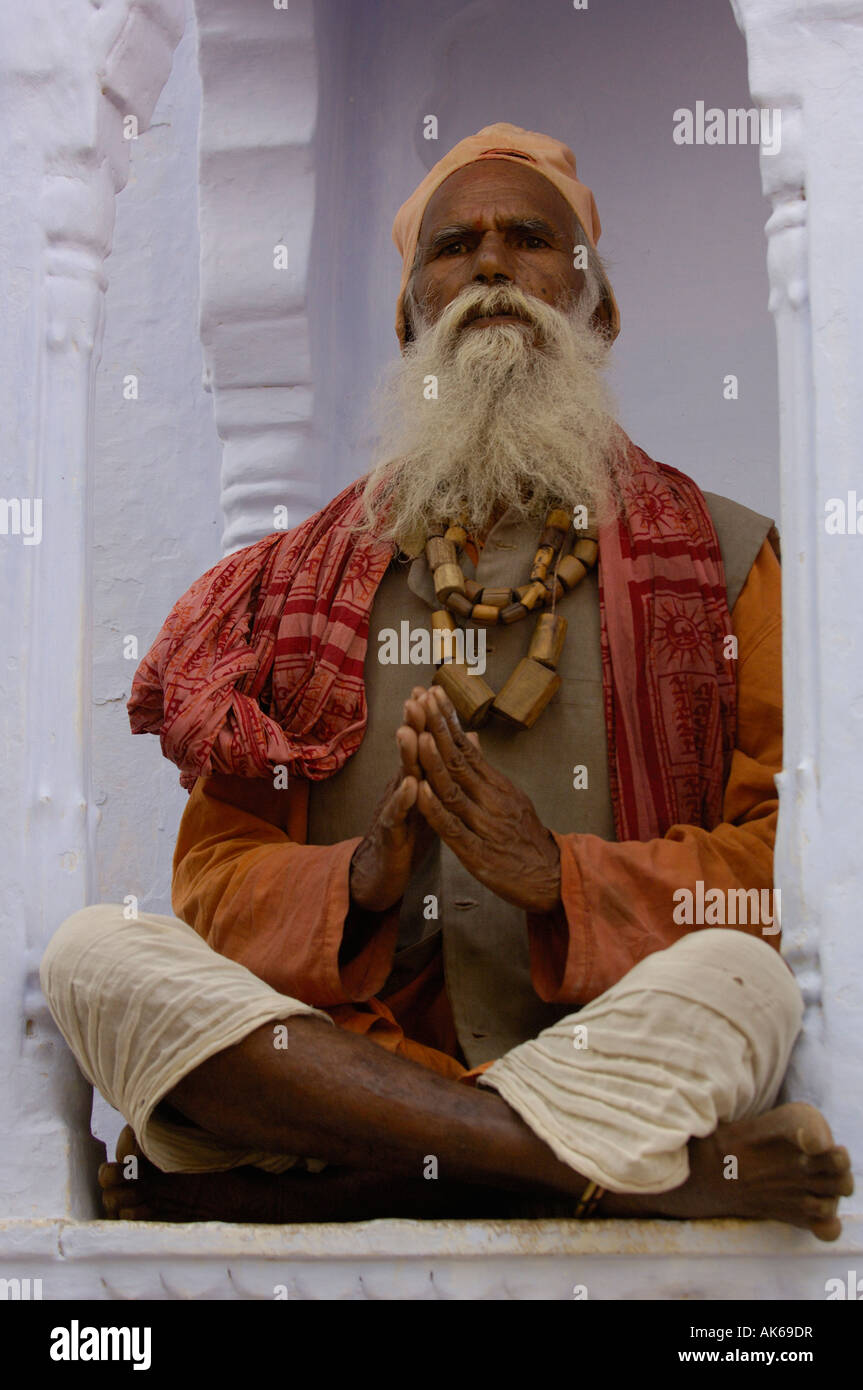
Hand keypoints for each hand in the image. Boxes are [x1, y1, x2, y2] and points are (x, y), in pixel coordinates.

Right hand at [348, 687, 436, 912]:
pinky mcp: (392, 833)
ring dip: (406, 755)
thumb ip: (444, 770)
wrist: (383, 870)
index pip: (426, 745)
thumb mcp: (430, 798)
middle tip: (416, 698)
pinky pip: (398, 815)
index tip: (432, 690)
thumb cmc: (409, 831)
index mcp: (417, 779)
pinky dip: (404, 800)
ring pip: (401, 778)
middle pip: (412, 753)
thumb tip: (464, 739)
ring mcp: (395, 808)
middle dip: (415, 725)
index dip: (429, 719)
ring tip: (410, 731)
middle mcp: (403, 788)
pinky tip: (410, 785)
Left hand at [414, 684, 560, 913]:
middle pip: (458, 760)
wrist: (552, 878)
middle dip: (435, 729)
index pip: (467, 746)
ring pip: (453, 789)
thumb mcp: (511, 798)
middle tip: (419, 700)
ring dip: (433, 762)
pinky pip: (452, 827)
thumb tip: (470, 738)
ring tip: (417, 734)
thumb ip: (485, 771)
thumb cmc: (526, 838)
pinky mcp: (477, 853)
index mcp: (498, 786)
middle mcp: (491, 799)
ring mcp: (484, 825)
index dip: (447, 720)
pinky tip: (420, 790)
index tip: (432, 693)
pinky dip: (435, 808)